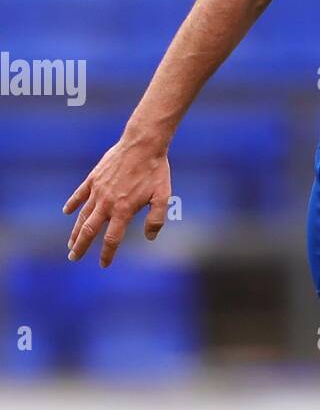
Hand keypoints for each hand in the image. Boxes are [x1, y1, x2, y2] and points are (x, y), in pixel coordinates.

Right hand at [63, 138, 171, 267]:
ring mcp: (98, 190)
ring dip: (75, 230)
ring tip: (70, 243)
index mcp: (124, 210)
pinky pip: (80, 194)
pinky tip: (67, 212)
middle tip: (73, 258)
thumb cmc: (155, 171)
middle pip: (90, 230)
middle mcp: (107, 203)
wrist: (142, 144)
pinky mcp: (94, 177)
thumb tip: (150, 237)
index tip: (103, 265)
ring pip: (83, 215)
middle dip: (81, 246)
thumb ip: (156, 219)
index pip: (112, 239)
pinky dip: (72, 203)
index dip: (107, 254)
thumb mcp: (163, 197)